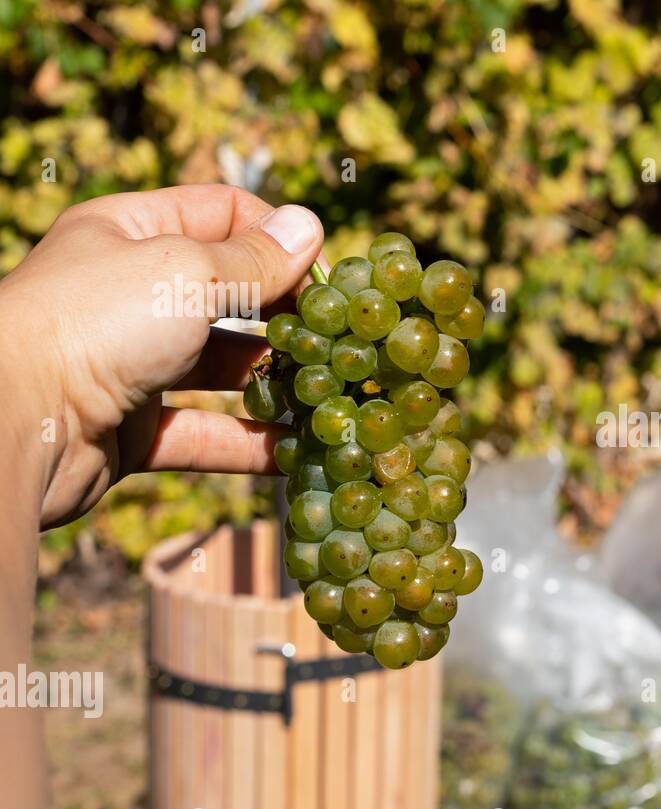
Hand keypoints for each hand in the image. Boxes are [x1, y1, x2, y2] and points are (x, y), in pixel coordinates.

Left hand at [0, 184, 324, 529]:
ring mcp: (131, 364)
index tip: (325, 273)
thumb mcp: (188, 270)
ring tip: (329, 391)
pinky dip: (251, 443)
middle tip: (336, 334)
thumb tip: (310, 227)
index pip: (221, 214)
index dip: (276, 237)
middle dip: (283, 313)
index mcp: (129, 233)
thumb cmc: (97, 321)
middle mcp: (129, 295)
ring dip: (274, 380)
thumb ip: (255, 258)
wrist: (16, 421)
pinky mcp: (134, 431)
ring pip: (221, 369)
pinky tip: (299, 449)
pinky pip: (206, 434)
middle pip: (228, 295)